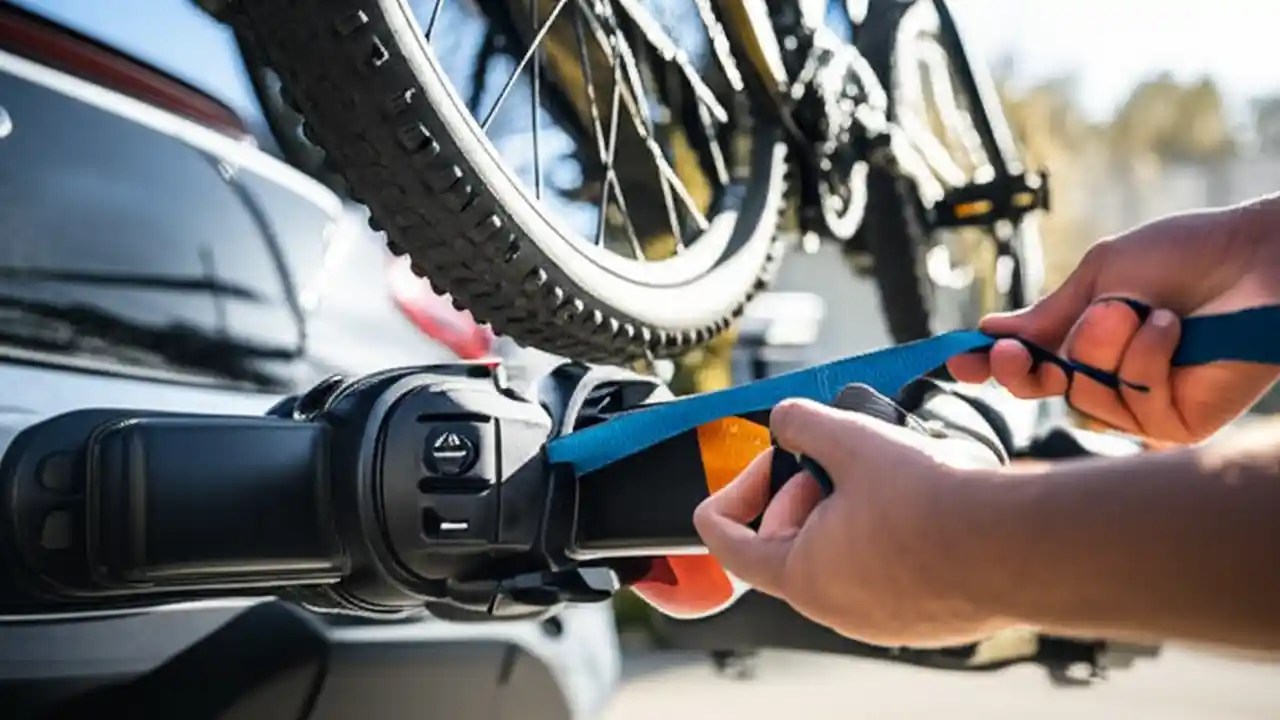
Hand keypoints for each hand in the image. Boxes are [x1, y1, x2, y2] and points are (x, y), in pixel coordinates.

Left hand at [693, 398, 1005, 647]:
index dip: (730, 492)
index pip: (726, 542)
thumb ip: (802, 422)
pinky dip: (887, 538)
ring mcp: (880, 621)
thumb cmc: (932, 499)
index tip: (766, 461)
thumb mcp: (851, 438)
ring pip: (838, 557)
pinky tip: (921, 507)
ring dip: (846, 512)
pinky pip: (884, 575)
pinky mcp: (922, 621)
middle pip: (786, 542)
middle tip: (838, 460)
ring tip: (884, 477)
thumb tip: (785, 418)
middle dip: (801, 492)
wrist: (1018, 544)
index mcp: (801, 575)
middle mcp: (834, 610)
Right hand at [947, 198, 1279, 441]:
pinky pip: (1132, 400)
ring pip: (1085, 394)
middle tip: (1010, 356)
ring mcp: (1147, 406)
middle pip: (1044, 391)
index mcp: (1094, 343)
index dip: (993, 364)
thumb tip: (989, 330)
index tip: (958, 358)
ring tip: (1141, 310)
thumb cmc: (1189, 255)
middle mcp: (1116, 380)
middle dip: (1023, 371)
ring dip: (1105, 343)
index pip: (1032, 365)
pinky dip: (1146, 356)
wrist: (1258, 258)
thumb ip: (1047, 314)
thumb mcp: (1101, 277)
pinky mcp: (1180, 424)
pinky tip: (1172, 327)